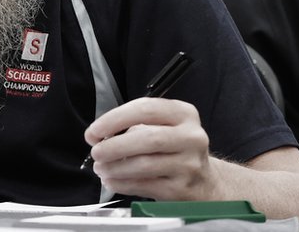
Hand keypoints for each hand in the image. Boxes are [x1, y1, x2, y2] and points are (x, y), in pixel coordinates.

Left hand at [84, 97, 217, 200]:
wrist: (205, 183)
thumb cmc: (174, 149)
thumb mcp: (164, 127)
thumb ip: (136, 125)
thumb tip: (99, 136)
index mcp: (184, 114)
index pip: (145, 109)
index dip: (114, 119)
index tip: (94, 131)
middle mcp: (191, 137)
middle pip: (146, 138)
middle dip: (114, 146)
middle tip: (96, 153)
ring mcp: (189, 165)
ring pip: (144, 164)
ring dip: (115, 167)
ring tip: (101, 168)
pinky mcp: (181, 189)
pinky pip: (144, 186)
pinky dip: (122, 183)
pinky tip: (111, 181)